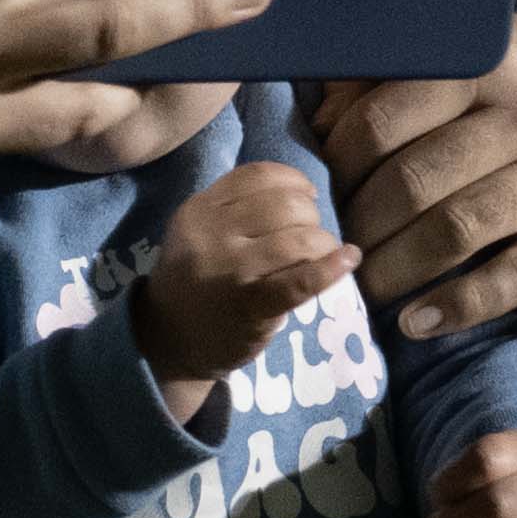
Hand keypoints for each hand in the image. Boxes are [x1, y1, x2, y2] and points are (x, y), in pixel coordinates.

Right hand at [129, 159, 354, 413]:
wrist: (168, 342)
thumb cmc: (194, 283)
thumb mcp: (198, 232)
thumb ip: (235, 206)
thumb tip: (302, 191)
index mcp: (200, 209)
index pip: (259, 175)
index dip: (294, 181)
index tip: (307, 198)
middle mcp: (212, 234)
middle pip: (284, 204)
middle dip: (311, 215)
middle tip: (310, 235)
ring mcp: (231, 271)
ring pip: (297, 238)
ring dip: (322, 242)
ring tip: (323, 253)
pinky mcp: (251, 307)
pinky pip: (301, 281)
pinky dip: (332, 267)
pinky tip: (348, 259)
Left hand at [306, 23, 516, 340]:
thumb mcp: (465, 60)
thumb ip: (392, 75)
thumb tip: (316, 119)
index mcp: (485, 62)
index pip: (385, 118)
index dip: (337, 161)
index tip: (319, 188)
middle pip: (415, 180)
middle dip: (360, 223)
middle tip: (334, 245)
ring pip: (458, 230)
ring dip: (397, 269)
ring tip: (364, 288)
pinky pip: (515, 277)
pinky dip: (460, 306)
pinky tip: (416, 322)